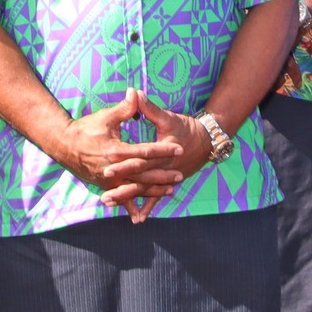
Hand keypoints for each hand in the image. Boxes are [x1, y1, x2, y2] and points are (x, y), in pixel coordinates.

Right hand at [55, 88, 183, 224]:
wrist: (63, 146)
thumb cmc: (85, 129)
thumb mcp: (105, 117)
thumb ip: (124, 108)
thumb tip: (136, 92)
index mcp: (115, 151)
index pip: (145, 151)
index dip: (163, 150)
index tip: (179, 148)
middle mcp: (112, 169)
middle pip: (144, 173)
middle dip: (163, 175)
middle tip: (180, 175)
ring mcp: (108, 180)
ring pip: (135, 187)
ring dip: (153, 190)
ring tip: (171, 190)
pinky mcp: (104, 186)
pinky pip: (121, 197)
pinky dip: (131, 205)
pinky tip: (141, 216)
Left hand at [108, 96, 214, 223]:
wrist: (208, 141)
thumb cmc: (186, 128)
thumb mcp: (167, 117)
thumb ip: (148, 107)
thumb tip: (134, 92)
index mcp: (161, 153)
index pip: (139, 160)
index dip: (123, 164)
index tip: (107, 169)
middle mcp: (164, 169)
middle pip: (139, 180)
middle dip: (121, 188)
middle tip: (103, 195)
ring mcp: (167, 177)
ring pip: (144, 190)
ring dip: (127, 198)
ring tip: (108, 203)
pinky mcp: (168, 182)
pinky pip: (155, 196)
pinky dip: (146, 207)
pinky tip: (137, 219)